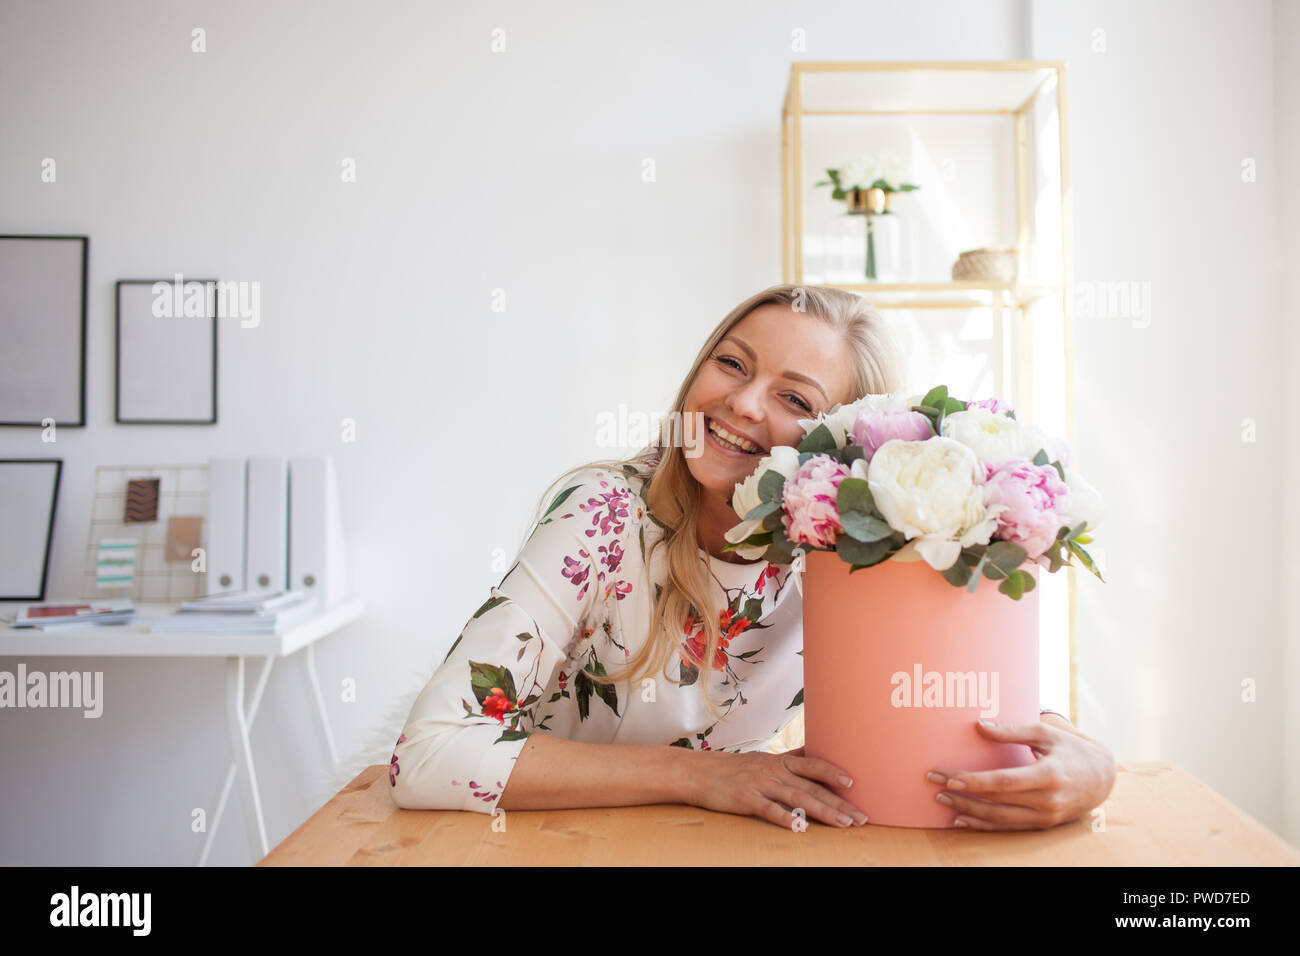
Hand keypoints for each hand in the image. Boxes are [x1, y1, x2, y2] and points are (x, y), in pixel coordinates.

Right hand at [683, 746, 869, 829]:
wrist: (700, 773)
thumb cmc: (734, 768)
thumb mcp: (764, 759)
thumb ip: (790, 759)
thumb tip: (813, 752)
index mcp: (779, 762)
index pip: (813, 765)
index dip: (834, 773)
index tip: (855, 785)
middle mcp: (774, 772)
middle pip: (812, 787)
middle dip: (839, 803)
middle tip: (861, 817)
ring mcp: (761, 785)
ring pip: (798, 799)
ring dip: (823, 812)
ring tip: (843, 824)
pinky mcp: (746, 800)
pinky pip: (769, 810)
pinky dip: (786, 819)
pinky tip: (801, 828)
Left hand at [924, 717, 1116, 830]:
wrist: (1103, 777)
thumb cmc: (1071, 749)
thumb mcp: (1045, 733)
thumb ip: (1012, 730)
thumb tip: (979, 725)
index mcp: (1048, 775)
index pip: (1004, 781)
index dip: (975, 781)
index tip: (949, 776)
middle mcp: (1047, 801)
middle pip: (996, 801)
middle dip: (962, 793)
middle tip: (933, 783)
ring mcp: (1045, 817)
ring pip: (999, 818)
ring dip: (968, 811)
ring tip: (942, 799)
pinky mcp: (1043, 825)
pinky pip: (1008, 827)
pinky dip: (983, 825)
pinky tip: (962, 820)